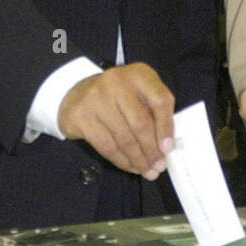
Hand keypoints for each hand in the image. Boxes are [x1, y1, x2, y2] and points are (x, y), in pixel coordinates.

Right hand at [58, 63, 174, 179]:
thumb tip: (167, 146)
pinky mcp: (81, 116)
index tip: (168, 148)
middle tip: (158, 166)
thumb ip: (155, 112)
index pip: (160, 100)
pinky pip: (107, 146)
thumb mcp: (139, 94)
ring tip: (147, 171)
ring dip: (138, 160)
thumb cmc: (117, 97)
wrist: (77, 94)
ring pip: (124, 138)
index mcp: (139, 74)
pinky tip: (130, 166)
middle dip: (152, 150)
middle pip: (141, 123)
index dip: (166, 127)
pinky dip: (121, 161)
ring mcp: (96, 98)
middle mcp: (117, 81)